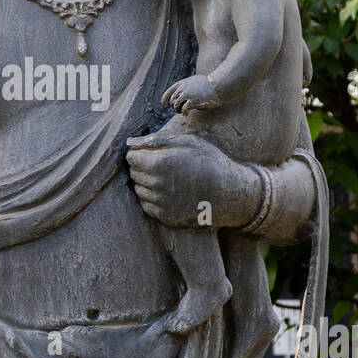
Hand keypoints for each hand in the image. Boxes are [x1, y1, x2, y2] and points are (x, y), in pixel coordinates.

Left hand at [126, 130, 261, 228]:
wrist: (229, 192)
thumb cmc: (209, 161)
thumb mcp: (186, 142)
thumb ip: (155, 140)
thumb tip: (129, 142)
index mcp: (160, 163)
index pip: (131, 157)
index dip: (140, 153)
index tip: (153, 152)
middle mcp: (157, 185)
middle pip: (133, 174)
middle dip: (143, 167)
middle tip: (162, 164)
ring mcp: (160, 203)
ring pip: (139, 190)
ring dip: (147, 182)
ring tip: (167, 177)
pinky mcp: (165, 216)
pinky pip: (147, 205)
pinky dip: (153, 197)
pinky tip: (169, 190)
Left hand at [162, 75, 219, 112]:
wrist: (218, 85)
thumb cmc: (209, 84)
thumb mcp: (195, 81)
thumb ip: (187, 86)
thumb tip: (182, 95)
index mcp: (183, 83)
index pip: (170, 90)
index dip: (165, 97)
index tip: (162, 103)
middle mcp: (183, 88)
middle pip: (173, 99)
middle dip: (174, 106)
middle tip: (178, 110)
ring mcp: (187, 94)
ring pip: (176, 105)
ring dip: (178, 110)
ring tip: (182, 112)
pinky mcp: (192, 101)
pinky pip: (183, 109)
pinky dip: (183, 112)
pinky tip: (186, 114)